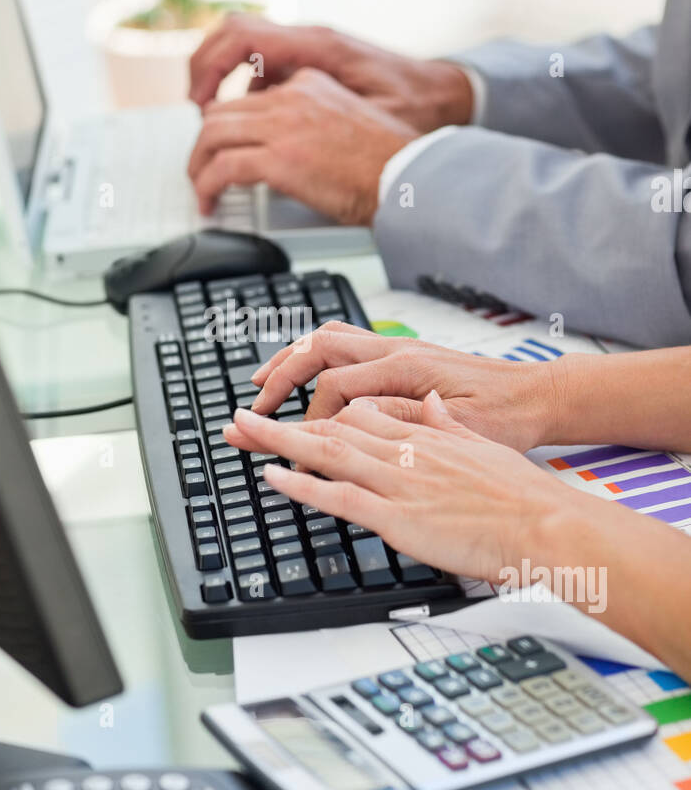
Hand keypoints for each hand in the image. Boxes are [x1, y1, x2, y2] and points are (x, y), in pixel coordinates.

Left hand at [187, 68, 417, 224]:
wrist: (406, 177)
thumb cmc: (388, 163)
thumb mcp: (349, 124)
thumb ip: (315, 124)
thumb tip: (291, 151)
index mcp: (309, 83)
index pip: (250, 98)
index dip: (230, 126)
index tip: (223, 147)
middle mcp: (291, 97)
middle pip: (222, 112)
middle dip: (204, 145)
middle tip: (201, 170)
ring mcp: (283, 126)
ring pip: (213, 135)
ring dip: (198, 165)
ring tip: (201, 188)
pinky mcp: (279, 159)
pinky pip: (222, 168)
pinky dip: (207, 187)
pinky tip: (210, 202)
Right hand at [189, 14, 473, 131]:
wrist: (446, 94)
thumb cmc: (417, 106)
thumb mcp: (374, 116)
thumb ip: (325, 113)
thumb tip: (278, 123)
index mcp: (319, 47)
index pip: (243, 36)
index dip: (211, 66)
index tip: (200, 103)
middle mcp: (309, 41)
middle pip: (232, 32)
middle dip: (204, 67)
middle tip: (197, 108)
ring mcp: (308, 51)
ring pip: (244, 47)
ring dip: (221, 77)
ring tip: (213, 119)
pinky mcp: (310, 65)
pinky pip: (263, 66)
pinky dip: (245, 89)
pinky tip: (249, 123)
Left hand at [222, 395, 565, 582]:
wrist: (545, 524)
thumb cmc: (523, 496)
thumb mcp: (484, 447)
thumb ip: (450, 427)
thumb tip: (434, 408)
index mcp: (425, 435)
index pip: (360, 413)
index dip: (319, 413)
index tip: (293, 416)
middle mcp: (406, 451)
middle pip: (330, 425)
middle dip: (281, 422)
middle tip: (242, 420)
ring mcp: (399, 482)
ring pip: (326, 452)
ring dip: (276, 441)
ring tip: (242, 434)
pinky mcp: (398, 516)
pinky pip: (338, 496)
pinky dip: (301, 485)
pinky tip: (272, 477)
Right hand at [250, 323, 560, 451]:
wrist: (538, 396)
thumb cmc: (507, 416)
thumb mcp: (460, 428)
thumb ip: (407, 418)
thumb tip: (356, 417)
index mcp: (406, 368)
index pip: (334, 387)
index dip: (310, 419)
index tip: (297, 449)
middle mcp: (395, 351)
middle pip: (317, 349)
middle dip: (278, 377)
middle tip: (252, 408)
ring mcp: (397, 349)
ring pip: (328, 340)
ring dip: (290, 360)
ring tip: (262, 383)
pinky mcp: (402, 357)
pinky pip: (345, 346)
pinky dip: (315, 359)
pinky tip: (307, 378)